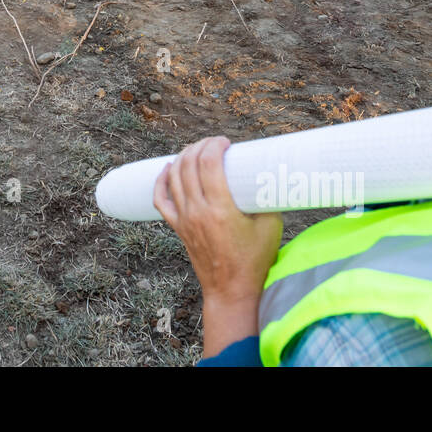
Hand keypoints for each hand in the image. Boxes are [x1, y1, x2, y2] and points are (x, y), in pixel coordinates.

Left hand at [154, 136, 281, 354]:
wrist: (232, 290)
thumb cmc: (255, 260)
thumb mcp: (271, 226)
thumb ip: (267, 199)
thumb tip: (268, 174)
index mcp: (221, 210)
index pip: (209, 164)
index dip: (215, 146)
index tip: (225, 142)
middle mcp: (198, 212)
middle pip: (190, 165)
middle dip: (200, 146)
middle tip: (214, 143)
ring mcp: (184, 219)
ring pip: (174, 177)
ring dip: (183, 157)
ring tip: (197, 149)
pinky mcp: (178, 227)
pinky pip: (161, 199)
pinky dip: (161, 180)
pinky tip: (169, 167)